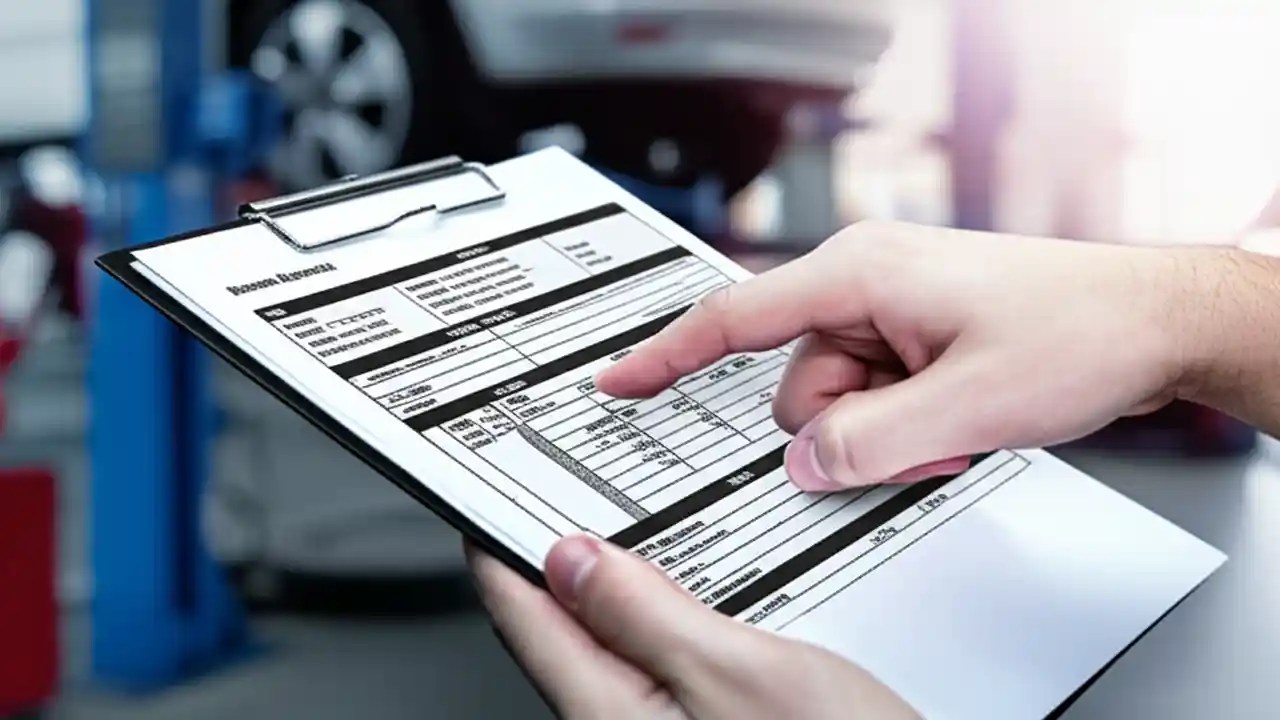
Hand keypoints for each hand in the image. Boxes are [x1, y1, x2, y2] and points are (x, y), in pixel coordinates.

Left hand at [467, 536, 917, 719]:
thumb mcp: (737, 671)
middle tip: (553, 498)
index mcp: (609, 718)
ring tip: (617, 536)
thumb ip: (645, 616)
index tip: (481, 495)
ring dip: (616, 590)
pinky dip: (662, 623)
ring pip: (612, 651)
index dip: (498, 549)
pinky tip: (686, 599)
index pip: (524, 619)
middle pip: (563, 635)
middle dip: (558, 563)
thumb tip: (572, 561)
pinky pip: (656, 671)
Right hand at [597, 221, 1201, 490]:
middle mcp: (866, 286)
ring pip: (837, 404)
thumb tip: (805, 465)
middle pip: (796, 388)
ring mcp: (890, 313)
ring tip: (959, 421)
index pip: (735, 319)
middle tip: (925, 431)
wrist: (1154, 323)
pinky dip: (908, 425)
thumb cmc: (1080, 330)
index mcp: (859, 275)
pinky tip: (961, 417)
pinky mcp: (913, 339)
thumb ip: (869, 444)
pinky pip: (874, 400)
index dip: (666, 356)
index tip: (617, 380)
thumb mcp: (968, 405)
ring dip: (887, 433)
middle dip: (848, 430)